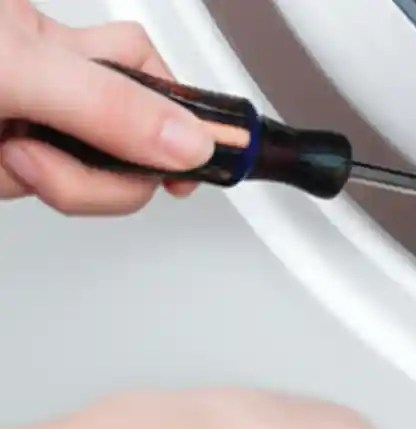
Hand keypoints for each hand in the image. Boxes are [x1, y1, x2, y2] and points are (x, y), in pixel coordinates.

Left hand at [0, 0, 212, 214]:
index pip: (153, 81)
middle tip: (44, 160)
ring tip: (4, 156)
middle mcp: (51, 86)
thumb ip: (107, 103)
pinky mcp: (3, 167)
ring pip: (82, 179)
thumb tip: (190, 141)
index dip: (182, 127)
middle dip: (94, 173)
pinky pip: (37, 192)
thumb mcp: (20, 70)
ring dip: (48, 181)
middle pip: (127, 149)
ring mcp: (26, 129)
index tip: (192, 175)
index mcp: (63, 45)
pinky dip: (13, 187)